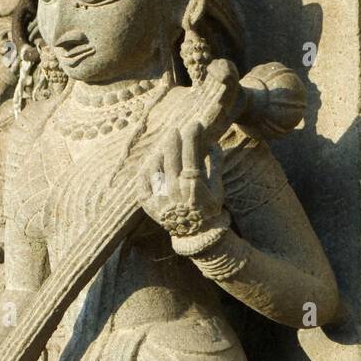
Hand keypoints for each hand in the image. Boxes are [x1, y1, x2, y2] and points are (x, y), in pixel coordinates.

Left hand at [138, 123, 226, 239]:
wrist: (197, 236)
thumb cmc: (209, 210)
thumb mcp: (218, 188)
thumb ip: (215, 165)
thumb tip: (211, 143)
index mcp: (193, 184)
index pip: (190, 151)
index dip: (192, 134)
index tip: (195, 125)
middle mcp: (174, 189)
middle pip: (171, 155)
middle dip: (173, 138)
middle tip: (175, 131)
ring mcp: (160, 197)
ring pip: (155, 166)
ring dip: (159, 153)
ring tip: (163, 147)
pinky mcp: (149, 204)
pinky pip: (142, 183)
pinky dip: (144, 171)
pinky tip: (150, 164)